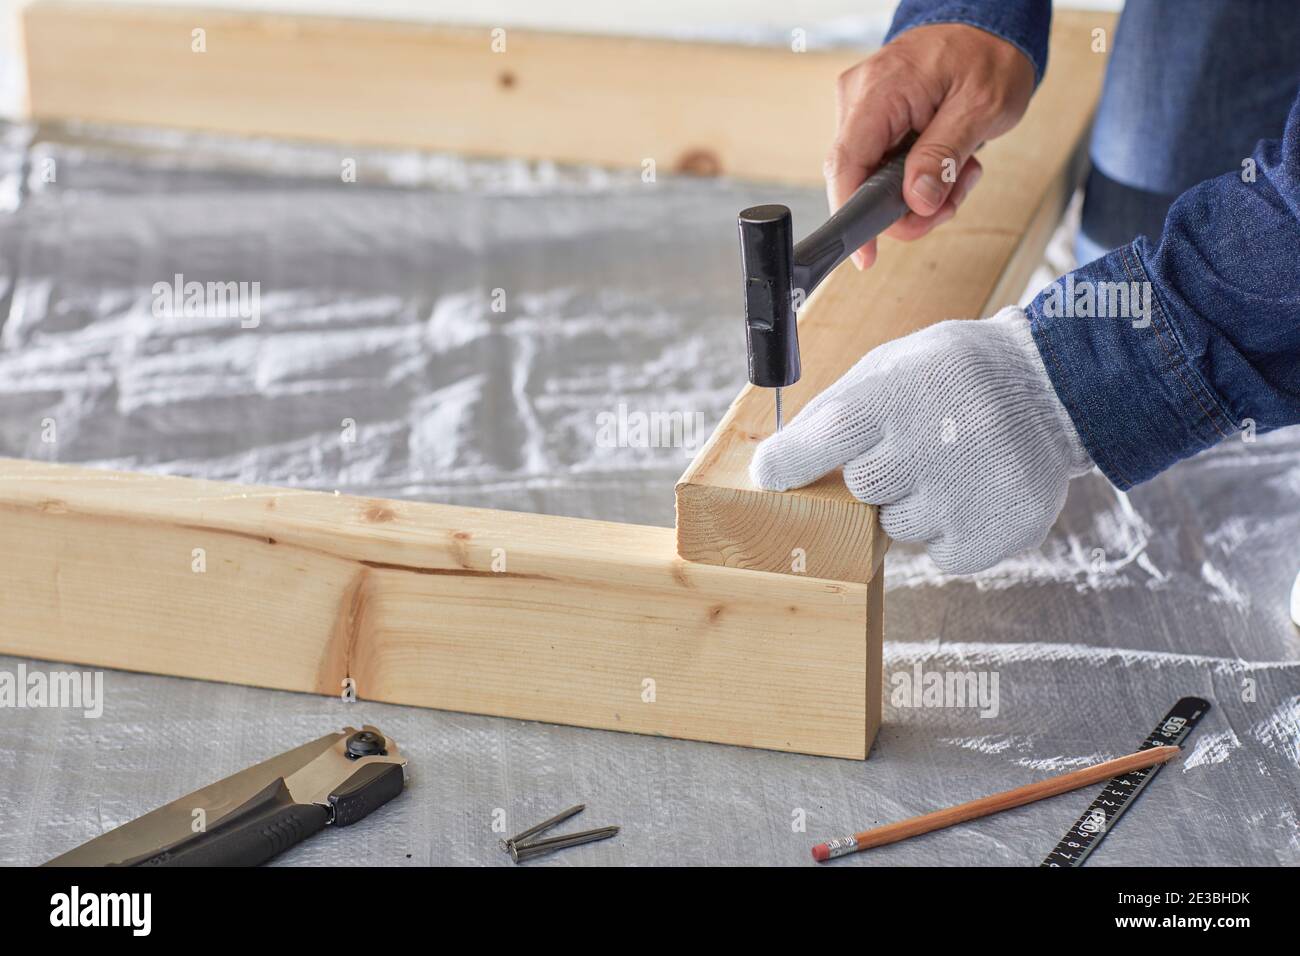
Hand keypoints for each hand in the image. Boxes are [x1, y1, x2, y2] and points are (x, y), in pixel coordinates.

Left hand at [749, 309, 1092, 573]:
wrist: (1056, 389)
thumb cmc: (955, 377)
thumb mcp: (895, 365)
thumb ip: (837, 410)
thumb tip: (777, 462)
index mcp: (902, 392)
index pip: (828, 435)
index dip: (790, 460)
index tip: (769, 476)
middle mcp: (933, 445)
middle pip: (863, 488)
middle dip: (877, 474)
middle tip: (915, 445)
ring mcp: (965, 496)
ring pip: (899, 526)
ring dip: (916, 503)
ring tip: (954, 463)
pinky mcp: (992, 535)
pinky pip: (939, 553)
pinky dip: (950, 531)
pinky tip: (976, 491)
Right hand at [827, 24, 1035, 267]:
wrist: (989, 25)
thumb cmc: (988, 54)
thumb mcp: (980, 107)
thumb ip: (944, 156)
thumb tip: (916, 201)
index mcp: (880, 91)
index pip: (846, 165)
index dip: (850, 215)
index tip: (865, 254)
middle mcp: (860, 99)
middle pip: (859, 180)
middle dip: (905, 207)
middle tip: (948, 204)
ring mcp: (863, 110)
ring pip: (874, 180)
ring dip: (918, 194)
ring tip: (959, 174)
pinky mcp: (874, 120)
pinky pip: (883, 167)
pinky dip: (916, 178)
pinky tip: (945, 165)